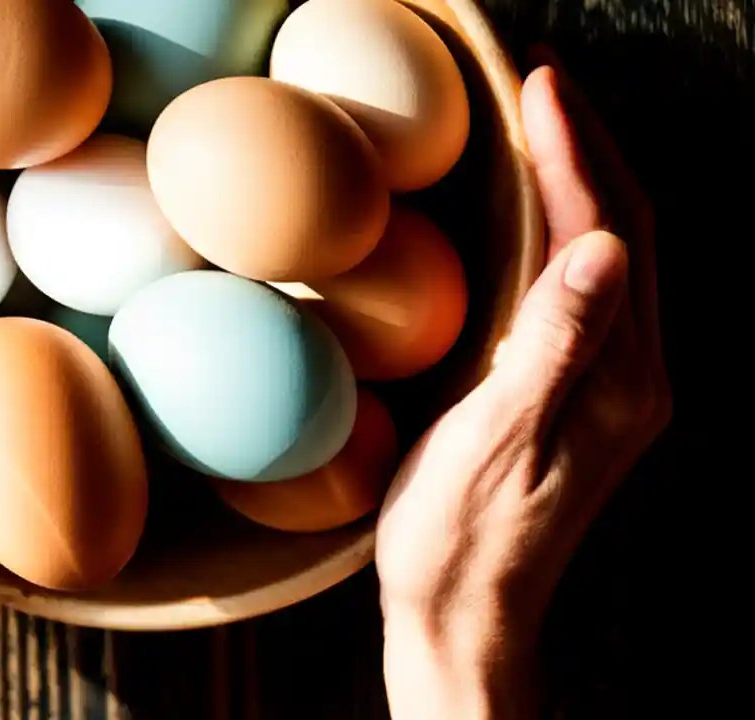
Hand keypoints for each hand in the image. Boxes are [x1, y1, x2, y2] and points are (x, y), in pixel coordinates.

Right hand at [375, 57, 670, 718]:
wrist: (465, 617)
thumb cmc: (461, 540)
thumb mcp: (496, 443)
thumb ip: (552, 346)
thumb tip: (601, 246)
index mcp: (621, 382)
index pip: (608, 236)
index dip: (573, 155)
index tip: (538, 89)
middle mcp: (635, 377)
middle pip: (628, 233)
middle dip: (589, 149)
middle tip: (541, 84)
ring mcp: (613, 388)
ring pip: (611, 257)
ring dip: (582, 182)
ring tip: (541, 126)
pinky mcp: (582, 397)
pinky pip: (586, 290)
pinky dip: (564, 231)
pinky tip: (534, 216)